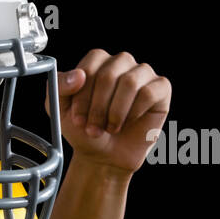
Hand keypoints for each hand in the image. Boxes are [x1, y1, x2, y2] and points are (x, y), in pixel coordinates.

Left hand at [45, 49, 170, 173]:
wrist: (103, 155)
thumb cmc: (82, 129)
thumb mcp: (59, 110)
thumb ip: (59, 87)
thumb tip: (79, 75)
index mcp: (97, 63)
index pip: (91, 64)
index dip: (83, 94)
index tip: (77, 118)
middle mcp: (121, 63)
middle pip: (109, 73)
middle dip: (97, 107)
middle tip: (92, 128)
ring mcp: (142, 73)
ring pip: (130, 82)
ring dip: (115, 112)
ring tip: (109, 128)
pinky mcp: (160, 88)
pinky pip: (149, 92)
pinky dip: (134, 113)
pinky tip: (128, 122)